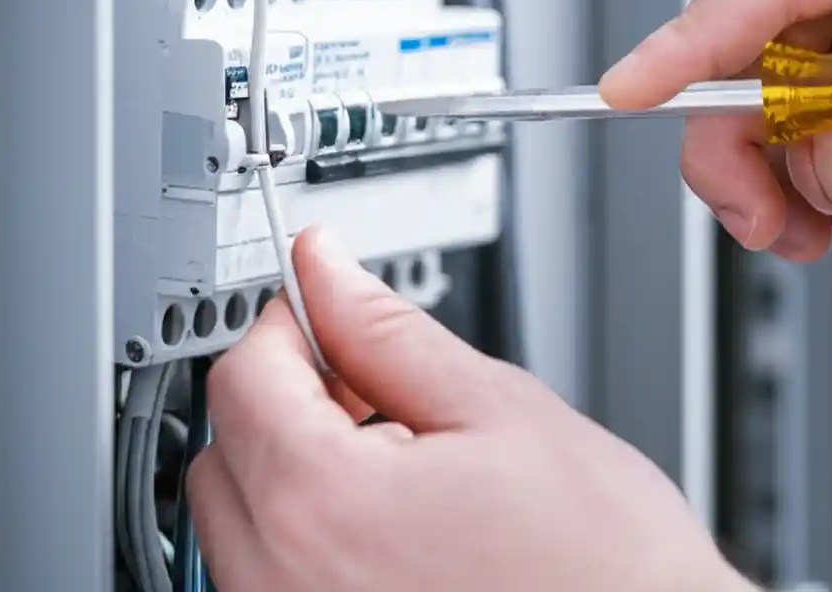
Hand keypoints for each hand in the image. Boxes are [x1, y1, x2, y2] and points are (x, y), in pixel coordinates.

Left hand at [187, 228, 752, 591]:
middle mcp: (285, 583)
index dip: (288, 323)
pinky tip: (392, 520)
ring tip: (397, 457)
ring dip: (294, 464)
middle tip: (371, 382)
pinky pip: (270, 573)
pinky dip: (308, 530)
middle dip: (285, 394)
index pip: (244, 377)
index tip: (326, 311)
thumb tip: (326, 271)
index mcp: (325, 506)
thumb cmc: (603, 558)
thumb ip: (389, 331)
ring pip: (240, 514)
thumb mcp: (499, 408)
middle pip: (227, 445)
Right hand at [600, 0, 831, 323]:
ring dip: (757, 175)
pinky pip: (792, 150)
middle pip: (745, 41)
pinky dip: (786, 198)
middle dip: (728, 129)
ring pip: (756, 104)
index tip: (626, 89)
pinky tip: (822, 228)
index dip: (687, 41)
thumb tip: (789, 165)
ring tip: (801, 231)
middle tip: (753, 204)